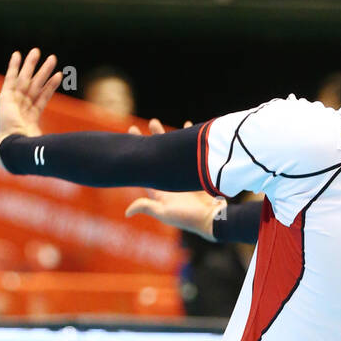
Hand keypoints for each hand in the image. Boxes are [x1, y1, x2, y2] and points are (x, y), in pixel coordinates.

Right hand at [0, 49, 61, 162]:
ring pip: (25, 80)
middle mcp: (20, 109)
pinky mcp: (5, 97)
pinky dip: (13, 66)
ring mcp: (12, 103)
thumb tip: (70, 149)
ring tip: (38, 51)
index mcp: (29, 119)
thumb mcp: (45, 143)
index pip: (42, 98)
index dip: (50, 87)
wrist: (13, 149)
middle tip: (51, 57)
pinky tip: (17, 54)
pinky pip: (10, 79)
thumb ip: (54, 141)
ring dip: (32, 65)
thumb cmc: (29, 150)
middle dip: (42, 71)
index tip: (58, 75)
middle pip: (34, 85)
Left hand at [124, 118, 223, 240]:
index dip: (137, 154)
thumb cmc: (187, 217)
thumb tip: (127, 212)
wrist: (213, 218)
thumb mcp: (165, 213)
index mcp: (159, 191)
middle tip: (149, 123)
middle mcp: (168, 182)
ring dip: (166, 137)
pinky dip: (188, 141)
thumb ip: (146, 207)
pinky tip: (186, 125)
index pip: (144, 170)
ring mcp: (182, 177)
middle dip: (152, 139)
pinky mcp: (195, 173)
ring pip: (171, 152)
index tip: (132, 135)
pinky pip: (190, 152)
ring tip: (155, 122)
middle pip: (157, 157)